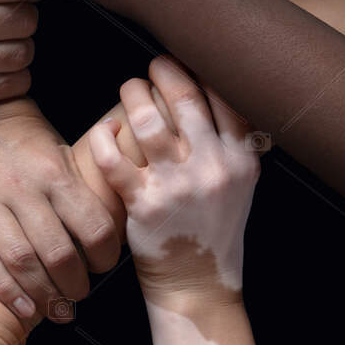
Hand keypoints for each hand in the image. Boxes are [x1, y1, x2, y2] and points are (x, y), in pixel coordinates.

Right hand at [0, 97, 120, 319]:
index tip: (106, 264)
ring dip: (44, 293)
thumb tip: (125, 161)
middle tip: (82, 293)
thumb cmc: (13, 129)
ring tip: (58, 309)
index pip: (93, 225)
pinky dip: (5, 288)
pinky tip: (23, 306)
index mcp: (53, 170)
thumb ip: (87, 168)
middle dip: (75, 283)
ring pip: (20, 261)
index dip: (106, 255)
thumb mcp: (56, 141)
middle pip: (57, 252)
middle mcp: (22, 189)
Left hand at [87, 57, 259, 309]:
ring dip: (132, 95)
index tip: (186, 59)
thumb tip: (220, 94)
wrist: (197, 285)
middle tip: (153, 64)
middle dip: (164, 72)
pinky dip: (104, 136)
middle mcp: (212, 168)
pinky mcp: (144, 204)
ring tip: (128, 87)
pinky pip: (114, 158)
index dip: (200, 71)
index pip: (222, 97)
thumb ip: (233, 143)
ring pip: (147, 122)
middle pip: (184, 100)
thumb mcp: (239, 185)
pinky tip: (104, 127)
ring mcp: (177, 186)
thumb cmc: (212, 229)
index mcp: (240, 159)